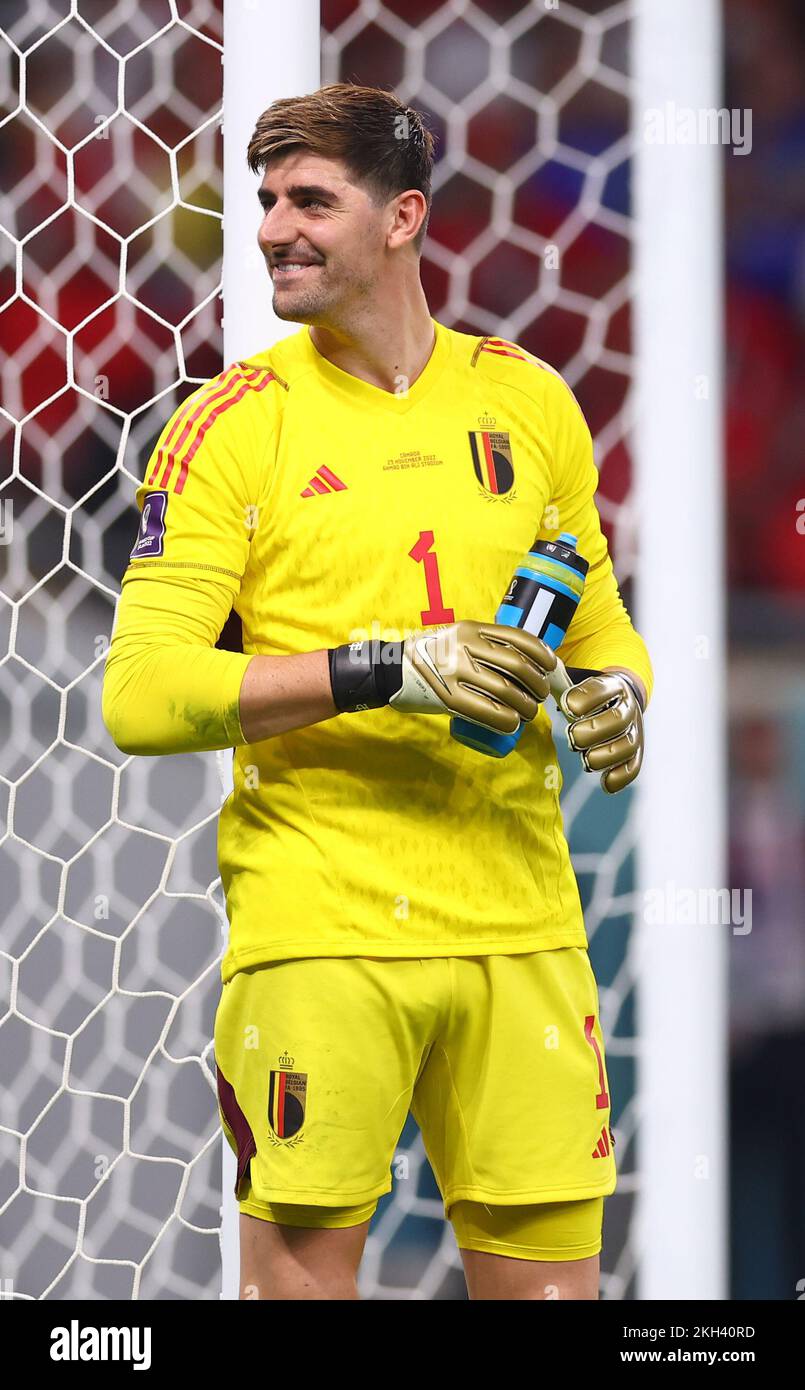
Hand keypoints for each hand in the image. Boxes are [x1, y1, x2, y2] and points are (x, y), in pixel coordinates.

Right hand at [390, 620, 556, 733]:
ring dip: (525, 706)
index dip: (542, 654)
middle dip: (537, 684)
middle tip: (539, 696)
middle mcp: (465, 647)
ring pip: (507, 691)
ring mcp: (456, 672)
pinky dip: (506, 720)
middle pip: (518, 666)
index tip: (552, 667)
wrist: (391, 670)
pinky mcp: (448, 698)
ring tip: (527, 712)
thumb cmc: (431, 655)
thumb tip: (525, 660)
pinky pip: (488, 711)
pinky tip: (512, 724)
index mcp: (471, 629)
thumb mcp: (457, 636)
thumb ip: (484, 642)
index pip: (518, 638)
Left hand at [558, 670, 643, 793]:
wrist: (619, 701)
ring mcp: (634, 731)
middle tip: (572, 737)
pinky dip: (620, 777)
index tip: (567, 707)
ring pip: (627, 745)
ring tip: (585, 759)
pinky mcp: (635, 752)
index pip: (603, 689)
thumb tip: (540, 671)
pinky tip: (605, 784)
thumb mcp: (577, 681)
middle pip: (618, 719)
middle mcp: (628, 707)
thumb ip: (558, 679)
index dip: (585, 699)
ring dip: (604, 756)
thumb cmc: (588, 695)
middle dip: (592, 731)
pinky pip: (633, 766)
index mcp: (613, 686)